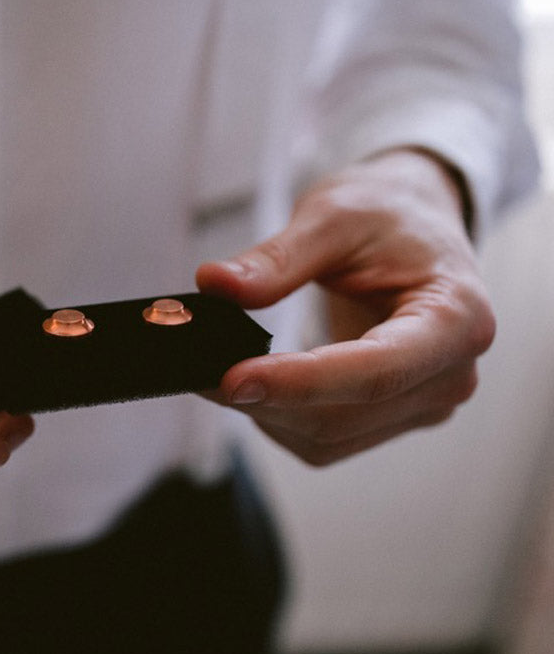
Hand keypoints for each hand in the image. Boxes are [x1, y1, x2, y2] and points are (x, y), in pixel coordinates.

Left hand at [196, 150, 494, 464]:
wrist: (415, 225)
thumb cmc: (386, 214)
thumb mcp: (333, 215)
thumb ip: (278, 257)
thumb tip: (215, 285)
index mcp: (456, 318)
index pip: (375, 371)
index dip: (299, 382)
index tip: (231, 379)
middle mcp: (451, 375)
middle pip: (344, 413)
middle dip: (264, 397)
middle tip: (196, 367)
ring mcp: (424, 404)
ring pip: (327, 436)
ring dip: (262, 412)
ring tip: (213, 370)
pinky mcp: (391, 418)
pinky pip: (324, 439)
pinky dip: (276, 417)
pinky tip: (248, 384)